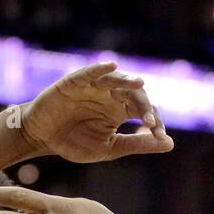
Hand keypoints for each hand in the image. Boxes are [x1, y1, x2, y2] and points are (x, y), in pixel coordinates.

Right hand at [16, 61, 172, 162]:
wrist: (43, 138)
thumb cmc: (76, 142)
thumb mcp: (111, 148)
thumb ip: (138, 144)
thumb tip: (170, 144)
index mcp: (121, 111)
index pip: (144, 111)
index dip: (154, 122)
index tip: (160, 136)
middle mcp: (110, 95)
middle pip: (134, 94)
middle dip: (144, 106)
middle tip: (150, 120)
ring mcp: (93, 87)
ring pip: (115, 80)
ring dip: (127, 81)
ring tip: (140, 84)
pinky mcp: (75, 82)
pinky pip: (89, 72)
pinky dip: (100, 68)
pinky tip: (112, 65)